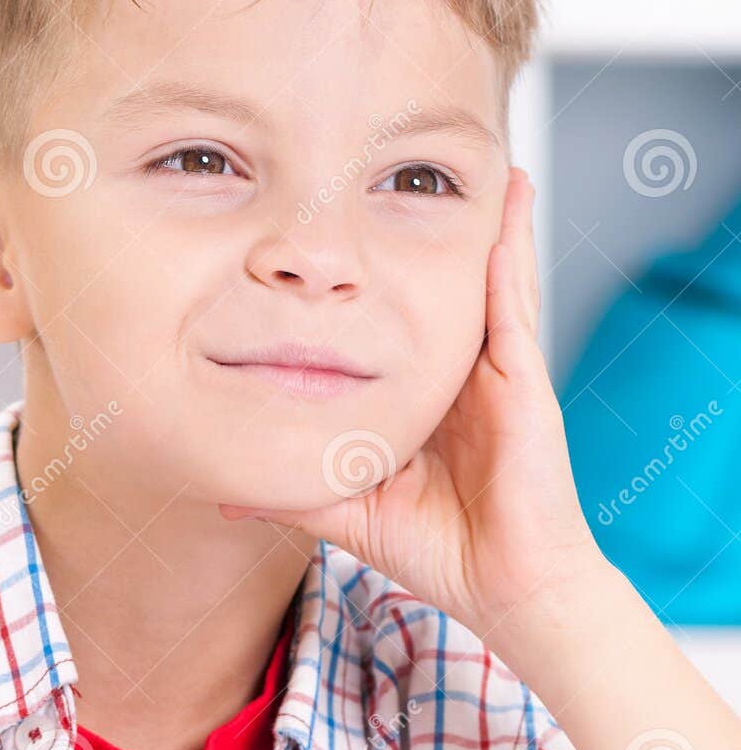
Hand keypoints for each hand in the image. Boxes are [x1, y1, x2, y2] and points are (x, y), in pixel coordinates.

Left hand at [221, 169, 603, 658]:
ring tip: (476, 159)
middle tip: (403, 166)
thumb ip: (296, 492)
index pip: (393, 328)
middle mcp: (458, 378)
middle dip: (428, 233)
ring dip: (482, 221)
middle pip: (439, 289)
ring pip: (484, 281)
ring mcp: (495, 374)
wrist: (510, 589)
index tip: (341, 242)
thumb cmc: (443, 553)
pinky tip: (508, 203)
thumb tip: (226, 495)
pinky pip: (513, 303)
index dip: (375, 285)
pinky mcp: (523, 379)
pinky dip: (511, 250)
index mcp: (422, 402)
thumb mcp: (350, 511)